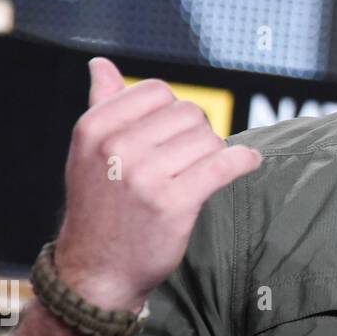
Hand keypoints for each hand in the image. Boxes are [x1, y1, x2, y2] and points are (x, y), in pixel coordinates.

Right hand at [50, 57, 262, 312]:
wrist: (96, 272)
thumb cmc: (99, 206)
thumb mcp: (88, 152)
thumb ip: (102, 104)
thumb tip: (100, 64)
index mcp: (94, 128)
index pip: (157, 92)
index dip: (172, 111)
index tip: (171, 135)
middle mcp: (116, 148)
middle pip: (188, 113)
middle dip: (195, 134)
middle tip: (186, 161)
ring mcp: (145, 176)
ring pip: (208, 138)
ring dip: (212, 154)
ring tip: (197, 174)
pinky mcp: (174, 203)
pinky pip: (224, 165)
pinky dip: (243, 161)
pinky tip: (248, 162)